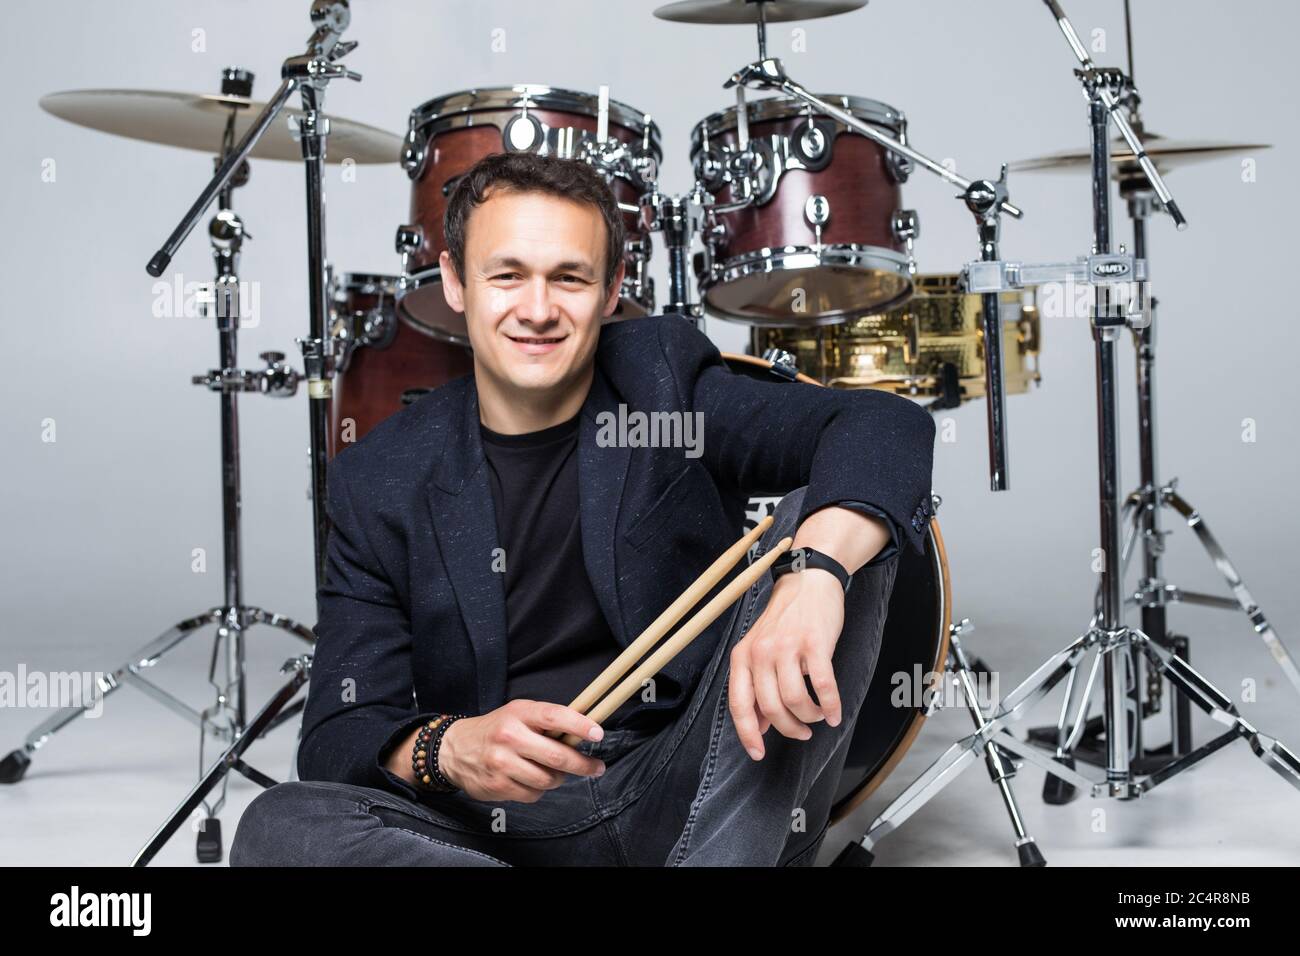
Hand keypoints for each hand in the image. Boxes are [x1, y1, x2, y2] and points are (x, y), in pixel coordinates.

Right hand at [436, 700, 606, 802]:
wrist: (455, 749)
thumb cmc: (496, 729)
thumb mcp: (518, 713)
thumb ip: (547, 721)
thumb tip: (584, 732)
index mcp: (518, 713)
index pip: (554, 716)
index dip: (580, 725)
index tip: (598, 734)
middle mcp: (509, 737)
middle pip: (557, 755)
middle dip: (583, 764)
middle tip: (597, 767)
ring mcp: (502, 763)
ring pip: (548, 779)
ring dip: (558, 778)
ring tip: (555, 772)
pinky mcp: (498, 785)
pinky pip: (533, 794)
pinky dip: (539, 790)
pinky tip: (532, 780)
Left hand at [728, 568, 845, 760]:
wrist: (808, 582)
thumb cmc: (785, 621)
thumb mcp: (760, 650)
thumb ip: (756, 685)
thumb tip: (758, 724)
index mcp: (743, 657)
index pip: (739, 705)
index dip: (748, 734)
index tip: (758, 754)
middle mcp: (760, 653)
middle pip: (771, 707)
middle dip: (788, 728)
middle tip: (802, 732)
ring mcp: (787, 647)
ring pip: (795, 700)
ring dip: (809, 717)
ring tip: (817, 717)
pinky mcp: (814, 643)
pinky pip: (823, 686)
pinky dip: (830, 706)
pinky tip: (834, 713)